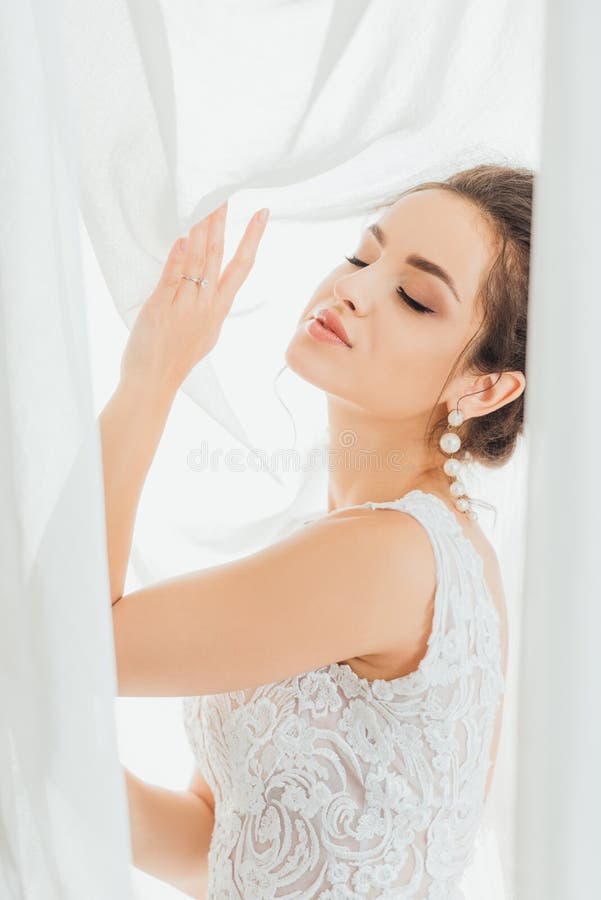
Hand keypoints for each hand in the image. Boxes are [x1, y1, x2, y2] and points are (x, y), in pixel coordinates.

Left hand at [119, 201, 269, 394]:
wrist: (155, 382)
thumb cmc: (175, 358)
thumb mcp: (204, 331)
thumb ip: (207, 304)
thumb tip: (210, 282)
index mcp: (218, 309)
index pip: (241, 266)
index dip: (253, 238)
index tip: (262, 214)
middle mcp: (206, 305)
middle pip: (218, 256)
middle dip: (223, 222)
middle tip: (226, 192)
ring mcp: (185, 306)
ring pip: (198, 262)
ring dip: (202, 230)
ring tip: (205, 201)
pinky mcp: (160, 309)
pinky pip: (172, 278)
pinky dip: (179, 258)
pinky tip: (184, 237)